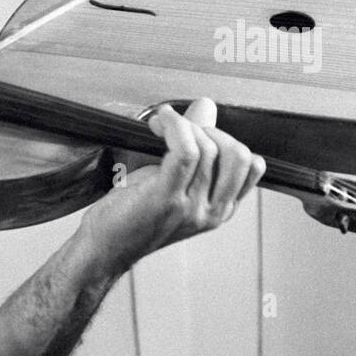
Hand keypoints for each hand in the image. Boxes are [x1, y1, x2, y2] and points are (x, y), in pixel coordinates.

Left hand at [77, 98, 265, 273]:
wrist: (103, 249)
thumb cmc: (131, 216)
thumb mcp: (171, 181)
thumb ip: (195, 147)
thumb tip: (206, 106)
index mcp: (220, 211)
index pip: (252, 166)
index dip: (227, 138)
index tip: (197, 131)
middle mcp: (212, 213)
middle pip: (237, 155)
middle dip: (210, 130)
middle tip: (179, 126)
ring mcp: (192, 209)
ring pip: (208, 149)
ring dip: (183, 124)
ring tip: (160, 123)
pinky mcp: (167, 200)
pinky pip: (185, 151)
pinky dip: (174, 126)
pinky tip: (160, 121)